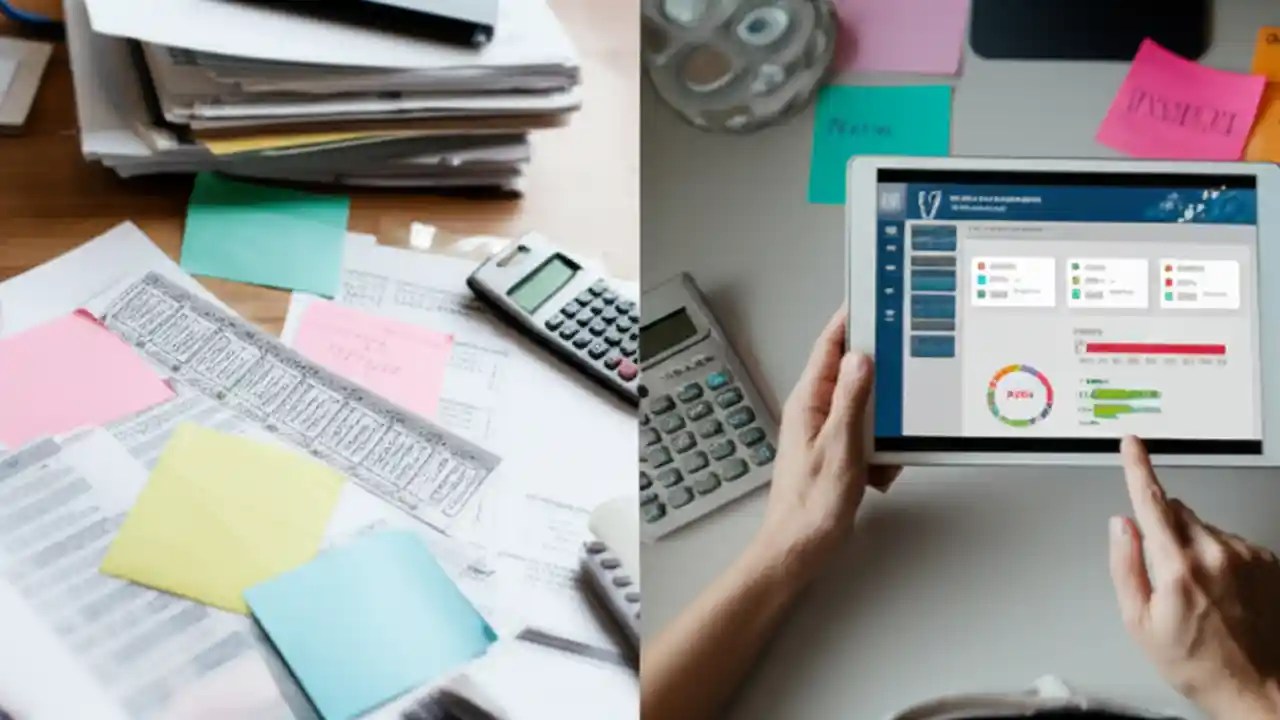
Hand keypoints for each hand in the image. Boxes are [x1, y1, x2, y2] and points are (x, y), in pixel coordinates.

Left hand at [755, 307, 898, 584]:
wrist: (799, 549)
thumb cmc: (811, 506)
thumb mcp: (840, 448)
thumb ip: (852, 400)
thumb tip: (861, 357)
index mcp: (808, 402)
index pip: (830, 346)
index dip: (850, 320)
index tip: (872, 298)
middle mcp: (815, 410)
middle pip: (854, 373)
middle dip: (880, 381)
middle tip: (900, 380)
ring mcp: (827, 431)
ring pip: (867, 409)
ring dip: (883, 428)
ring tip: (879, 456)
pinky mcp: (839, 452)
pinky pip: (870, 438)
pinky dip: (881, 453)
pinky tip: (876, 475)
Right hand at [1109, 436, 1279, 719]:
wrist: (1258, 689)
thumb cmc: (1197, 664)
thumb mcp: (1139, 622)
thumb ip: (1124, 565)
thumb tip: (1121, 526)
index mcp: (1177, 567)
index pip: (1151, 501)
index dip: (1137, 467)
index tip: (1132, 444)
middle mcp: (1215, 553)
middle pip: (1177, 513)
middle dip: (1163, 530)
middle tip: (1165, 574)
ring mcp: (1246, 555)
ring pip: (1204, 528)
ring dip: (1193, 546)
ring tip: (1199, 594)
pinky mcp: (1267, 561)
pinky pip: (1230, 543)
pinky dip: (1220, 558)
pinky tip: (1222, 594)